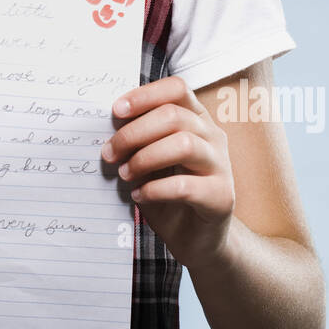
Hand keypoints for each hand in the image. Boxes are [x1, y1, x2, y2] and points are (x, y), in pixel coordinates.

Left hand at [102, 75, 234, 271]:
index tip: (116, 110)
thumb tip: (107, 124)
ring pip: (183, 144)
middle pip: (173, 116)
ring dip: (145, 158)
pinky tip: (140, 196)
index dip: (145, 95)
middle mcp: (213, 137)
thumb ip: (137, 141)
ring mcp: (221, 166)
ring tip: (125, 174)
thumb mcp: (150, 161)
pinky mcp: (221, 197)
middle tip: (109, 153)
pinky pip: (185, 185)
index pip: (177, 89)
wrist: (196, 239)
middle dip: (134, 132)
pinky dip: (156, 189)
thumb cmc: (168, 193)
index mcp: (197, 120)